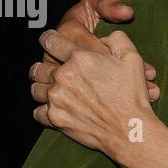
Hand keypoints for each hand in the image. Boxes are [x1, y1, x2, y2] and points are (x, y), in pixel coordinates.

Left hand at [31, 29, 156, 158]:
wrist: (130, 129)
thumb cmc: (132, 95)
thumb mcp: (132, 59)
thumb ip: (116, 39)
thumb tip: (104, 37)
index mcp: (80, 58)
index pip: (50, 40)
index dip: (49, 39)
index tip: (50, 42)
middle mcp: (63, 76)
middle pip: (38, 66)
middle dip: (44, 67)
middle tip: (53, 71)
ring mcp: (57, 98)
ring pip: (35, 88)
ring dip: (42, 87)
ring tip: (52, 89)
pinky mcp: (55, 118)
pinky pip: (38, 112)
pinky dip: (44, 111)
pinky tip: (55, 109)